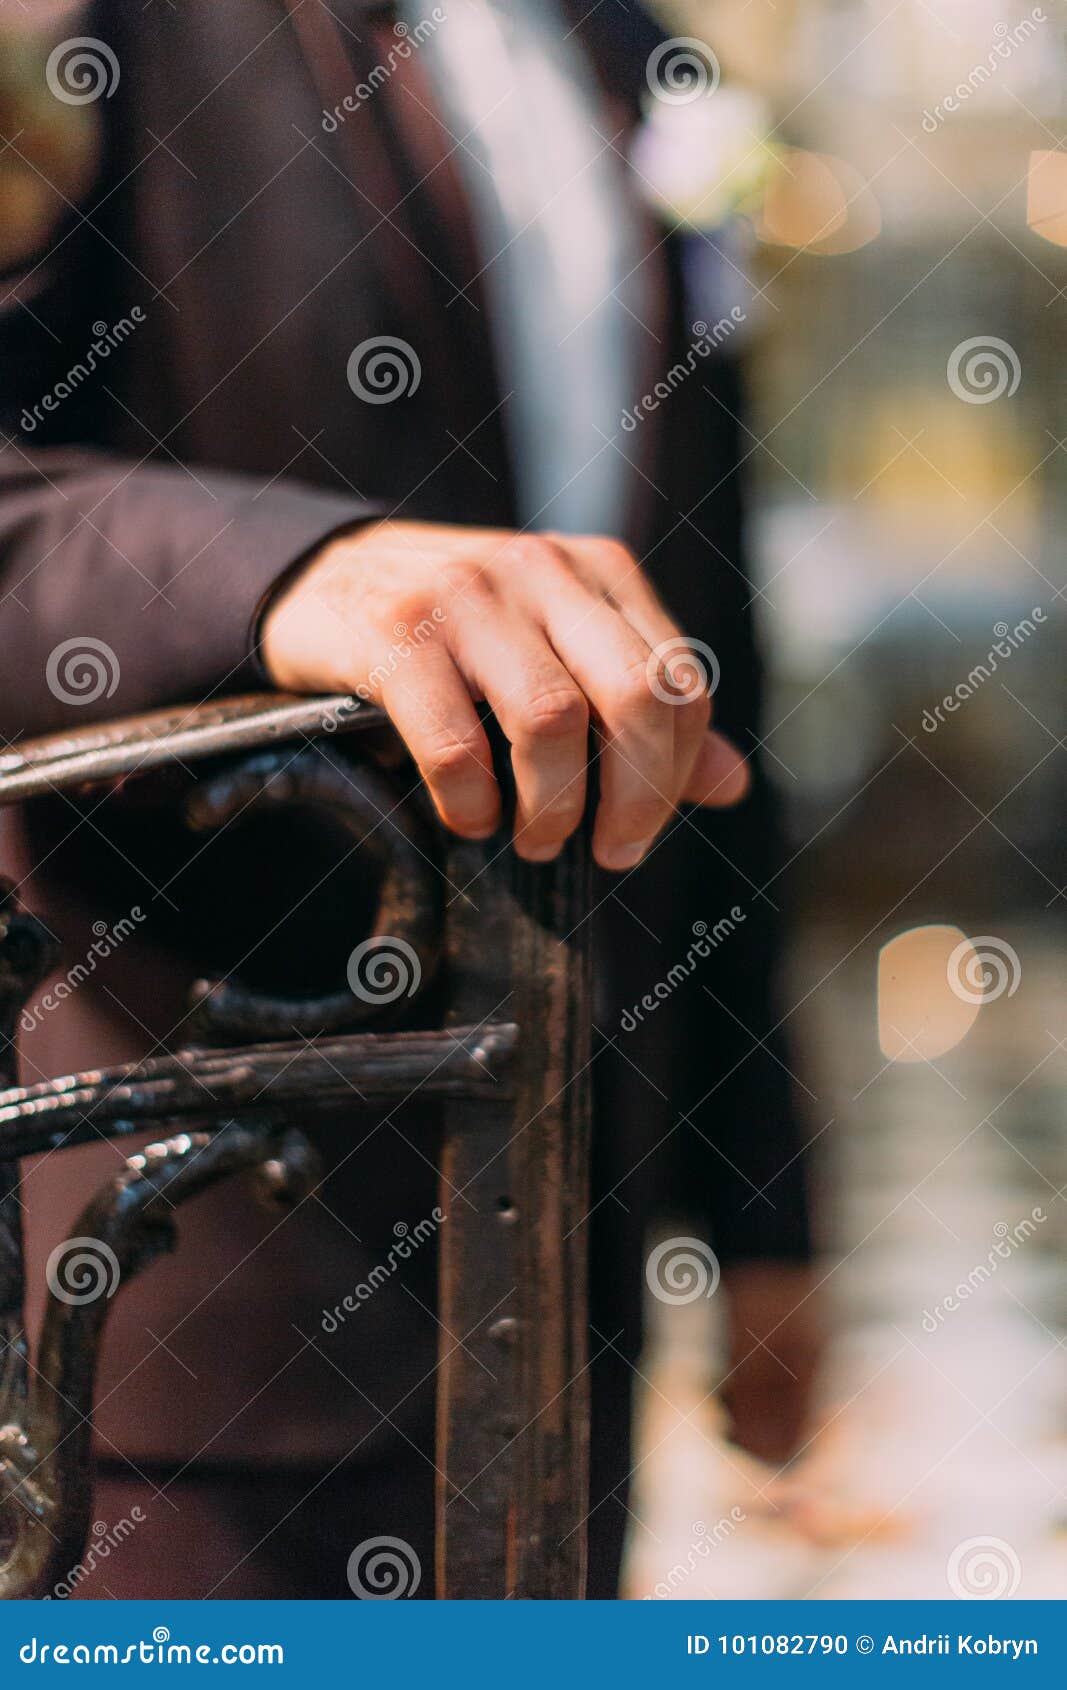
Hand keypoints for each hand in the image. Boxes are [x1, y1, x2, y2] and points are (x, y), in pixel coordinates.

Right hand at [261, 520, 748, 870]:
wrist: (322, 580)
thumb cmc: (460, 635)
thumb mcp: (560, 653)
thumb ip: (644, 714)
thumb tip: (734, 786)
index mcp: (598, 570)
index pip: (681, 682)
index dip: (673, 775)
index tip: (635, 829)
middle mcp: (541, 569)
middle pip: (635, 696)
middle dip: (635, 798)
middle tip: (606, 850)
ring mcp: (466, 595)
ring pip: (550, 721)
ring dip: (551, 806)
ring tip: (534, 837)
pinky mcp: (395, 634)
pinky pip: (454, 743)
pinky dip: (471, 803)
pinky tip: (468, 817)